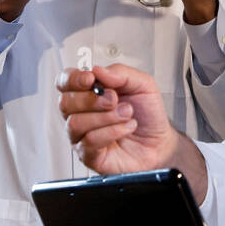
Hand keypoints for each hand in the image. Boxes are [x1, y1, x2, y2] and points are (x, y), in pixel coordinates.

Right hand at [57, 64, 178, 175]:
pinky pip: (89, 142)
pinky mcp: (90, 155)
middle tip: (114, 99)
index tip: (90, 79)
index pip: (65, 82)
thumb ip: (121, 72)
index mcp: (88, 93)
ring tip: (126, 114)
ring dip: (105, 117)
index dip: (73, 79)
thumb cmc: (147, 114)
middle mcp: (81, 114)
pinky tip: (125, 128)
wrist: (159, 141)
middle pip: (65, 103)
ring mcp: (82, 136)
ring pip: (75, 123)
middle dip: (92, 99)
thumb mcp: (142, 84)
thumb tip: (98, 70)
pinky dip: (111, 132)